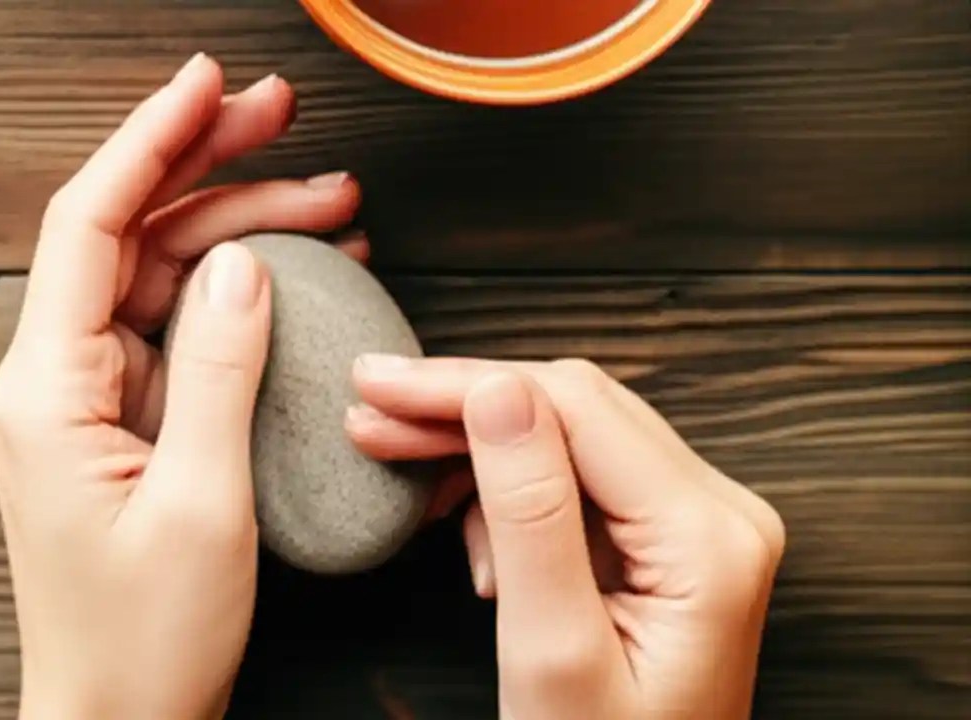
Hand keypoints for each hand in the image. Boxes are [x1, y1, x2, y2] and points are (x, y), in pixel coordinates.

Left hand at [0, 54, 366, 719]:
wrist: (120, 717)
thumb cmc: (143, 638)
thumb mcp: (201, 503)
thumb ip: (218, 370)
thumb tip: (240, 264)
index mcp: (48, 390)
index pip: (91, 224)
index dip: (150, 140)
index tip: (206, 85)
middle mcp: (59, 380)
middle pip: (133, 234)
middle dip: (211, 166)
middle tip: (285, 117)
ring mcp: (94, 398)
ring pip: (164, 275)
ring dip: (242, 227)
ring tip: (329, 200)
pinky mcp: (129, 420)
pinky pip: (183, 330)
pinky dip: (242, 293)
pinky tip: (300, 274)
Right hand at [347, 357, 785, 718]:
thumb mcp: (550, 651)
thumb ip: (530, 514)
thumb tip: (495, 388)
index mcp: (709, 539)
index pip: (574, 408)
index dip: (464, 385)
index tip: (377, 386)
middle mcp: (720, 513)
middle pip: (573, 407)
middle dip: (462, 407)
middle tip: (371, 415)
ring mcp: (699, 524)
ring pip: (570, 432)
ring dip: (480, 447)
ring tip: (408, 476)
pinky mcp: (669, 540)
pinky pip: (578, 476)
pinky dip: (510, 490)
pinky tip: (471, 534)